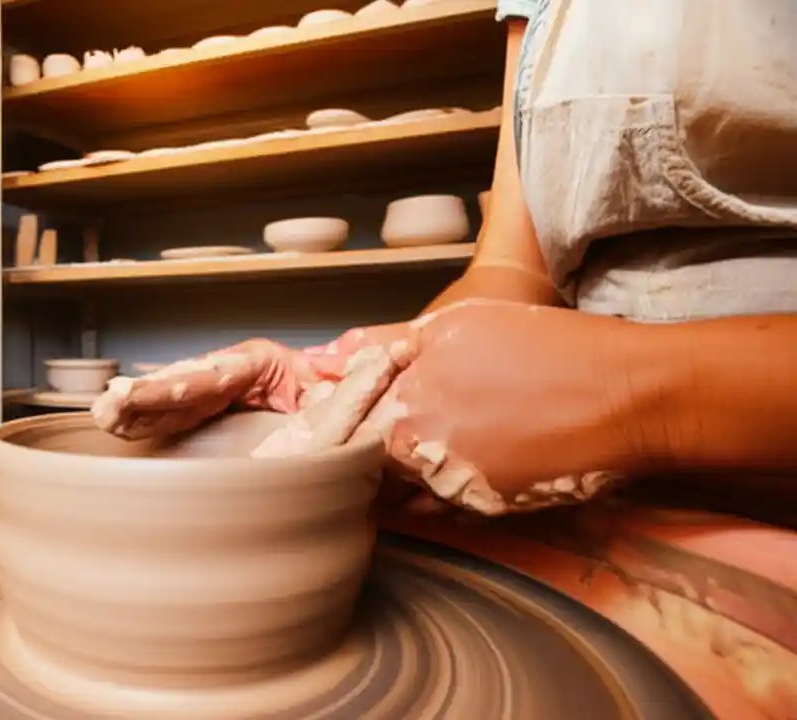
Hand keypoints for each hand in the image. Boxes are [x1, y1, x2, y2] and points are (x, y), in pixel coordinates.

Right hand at [91, 325, 407, 439]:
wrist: (327, 436)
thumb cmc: (335, 413)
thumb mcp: (350, 404)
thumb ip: (361, 389)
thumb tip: (391, 356)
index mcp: (259, 363)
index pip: (217, 372)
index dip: (180, 384)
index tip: (149, 392)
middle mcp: (230, 376)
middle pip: (183, 384)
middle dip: (147, 396)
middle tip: (111, 406)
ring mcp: (211, 400)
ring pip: (169, 400)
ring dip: (135, 408)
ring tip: (105, 414)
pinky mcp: (199, 425)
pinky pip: (167, 421)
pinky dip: (139, 422)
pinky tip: (111, 423)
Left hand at [362, 301, 641, 514]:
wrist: (626, 398)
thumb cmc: (544, 348)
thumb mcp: (457, 326)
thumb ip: (381, 343)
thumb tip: (322, 357)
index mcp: (402, 407)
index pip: (341, 422)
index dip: (337, 413)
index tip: (337, 408)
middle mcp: (419, 457)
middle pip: (364, 459)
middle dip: (361, 444)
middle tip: (387, 418)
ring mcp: (451, 489)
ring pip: (400, 486)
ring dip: (399, 468)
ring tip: (430, 435)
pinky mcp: (484, 510)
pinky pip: (439, 503)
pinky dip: (436, 487)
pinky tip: (460, 456)